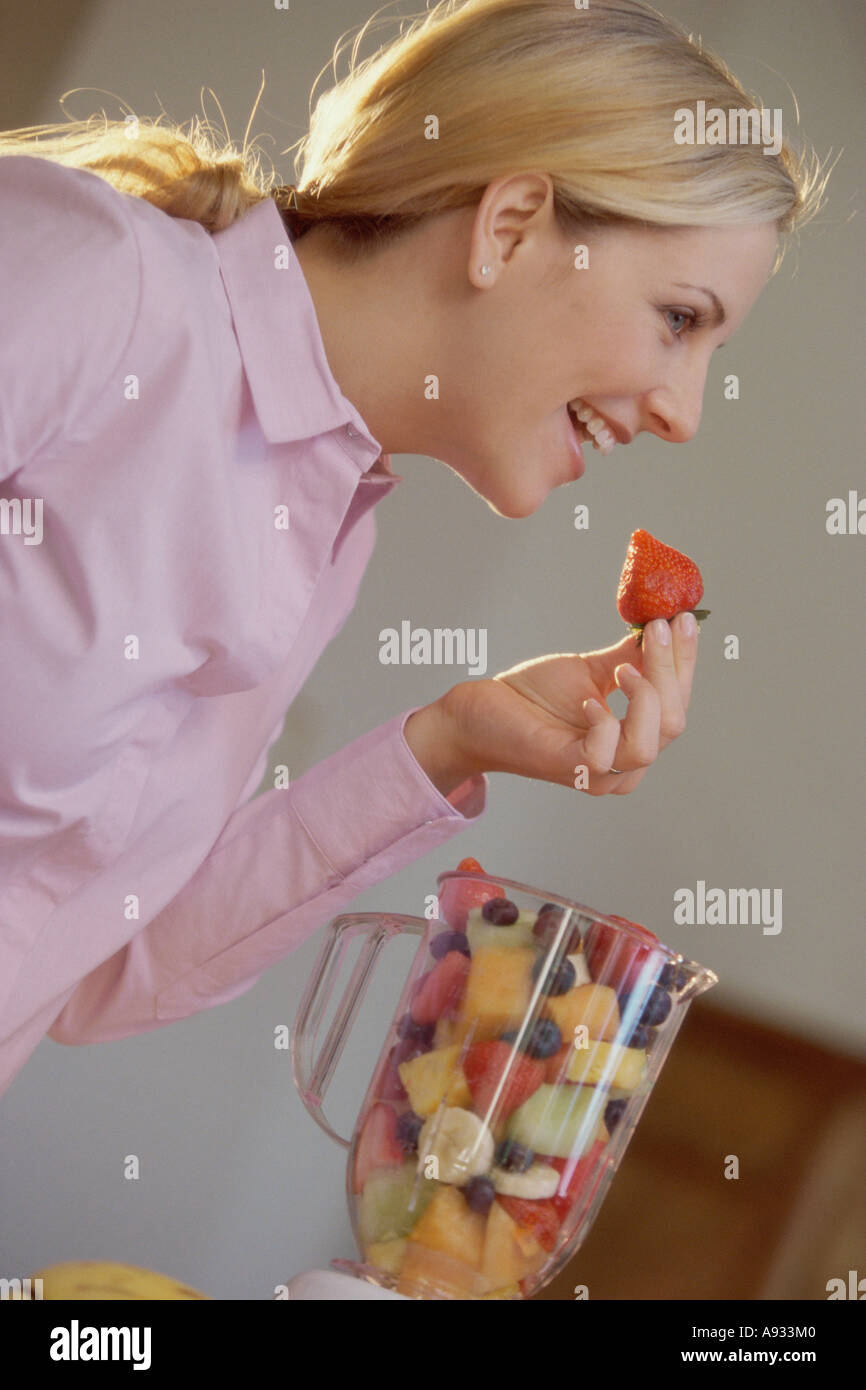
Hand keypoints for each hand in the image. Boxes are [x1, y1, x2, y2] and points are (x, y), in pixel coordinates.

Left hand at [435, 612, 698, 795]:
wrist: (481, 713)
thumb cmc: (534, 696)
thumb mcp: (590, 670)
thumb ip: (628, 658)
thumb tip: (662, 626)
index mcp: (635, 737)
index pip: (677, 701)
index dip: (684, 661)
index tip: (685, 619)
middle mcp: (625, 762)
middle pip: (673, 722)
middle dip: (670, 670)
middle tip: (659, 628)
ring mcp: (600, 773)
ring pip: (650, 744)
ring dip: (645, 697)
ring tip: (622, 667)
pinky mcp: (571, 769)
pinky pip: (606, 752)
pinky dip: (603, 721)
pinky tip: (587, 700)